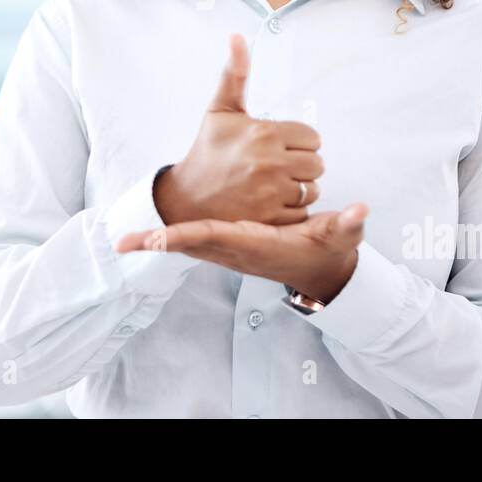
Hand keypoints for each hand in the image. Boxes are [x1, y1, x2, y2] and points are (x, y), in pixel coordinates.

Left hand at [116, 203, 368, 303]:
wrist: (323, 270)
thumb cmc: (329, 249)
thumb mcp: (340, 235)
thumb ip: (348, 223)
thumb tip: (360, 211)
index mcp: (255, 243)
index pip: (214, 237)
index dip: (184, 237)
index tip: (157, 239)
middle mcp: (236, 248)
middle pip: (188, 244)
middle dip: (157, 244)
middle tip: (121, 243)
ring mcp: (229, 248)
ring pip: (187, 243)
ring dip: (157, 242)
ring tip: (123, 240)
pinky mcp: (228, 243)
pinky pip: (193, 241)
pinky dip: (170, 239)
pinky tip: (150, 234)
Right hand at [154, 33, 323, 226]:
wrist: (184, 198)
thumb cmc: (207, 151)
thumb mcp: (220, 109)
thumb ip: (235, 72)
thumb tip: (237, 36)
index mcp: (264, 132)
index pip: (313, 137)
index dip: (298, 142)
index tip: (277, 146)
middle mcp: (270, 162)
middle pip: (317, 164)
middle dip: (301, 165)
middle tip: (276, 166)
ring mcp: (270, 193)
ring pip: (312, 189)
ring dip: (298, 188)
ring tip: (272, 184)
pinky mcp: (270, 220)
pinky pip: (302, 213)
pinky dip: (291, 211)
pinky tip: (270, 202)